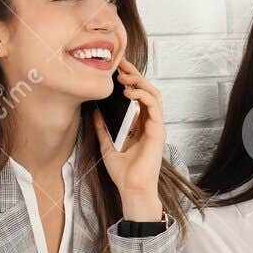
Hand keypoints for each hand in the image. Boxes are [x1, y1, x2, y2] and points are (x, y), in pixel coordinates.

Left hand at [93, 57, 164, 220]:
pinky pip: (154, 106)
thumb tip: (94, 114)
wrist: (132, 189)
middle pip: (147, 91)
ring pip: (153, 95)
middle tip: (120, 64)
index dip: (129, 81)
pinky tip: (128, 93)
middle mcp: (151, 124)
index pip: (138, 97)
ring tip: (123, 77)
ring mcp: (156, 127)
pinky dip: (142, 96)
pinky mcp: (158, 132)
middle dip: (134, 75)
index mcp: (141, 127)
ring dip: (139, 82)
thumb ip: (103, 130)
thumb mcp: (107, 146)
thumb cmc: (123, 174)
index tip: (116, 70)